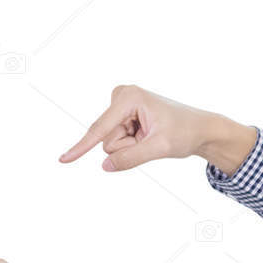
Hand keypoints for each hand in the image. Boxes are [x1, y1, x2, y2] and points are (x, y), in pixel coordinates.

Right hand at [58, 84, 213, 172]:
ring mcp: (121, 105)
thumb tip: (105, 166)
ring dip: (130, 146)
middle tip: (150, 139)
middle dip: (126, 147)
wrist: (199, 128)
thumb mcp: (159, 148)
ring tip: (151, 137)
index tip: (63, 160)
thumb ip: (130, 158)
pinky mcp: (122, 114)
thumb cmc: (184, 132)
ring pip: (111, 143)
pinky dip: (131, 144)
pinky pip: (116, 141)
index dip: (81, 146)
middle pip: (106, 139)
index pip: (100, 129)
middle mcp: (122, 96)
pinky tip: (147, 135)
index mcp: (130, 98)